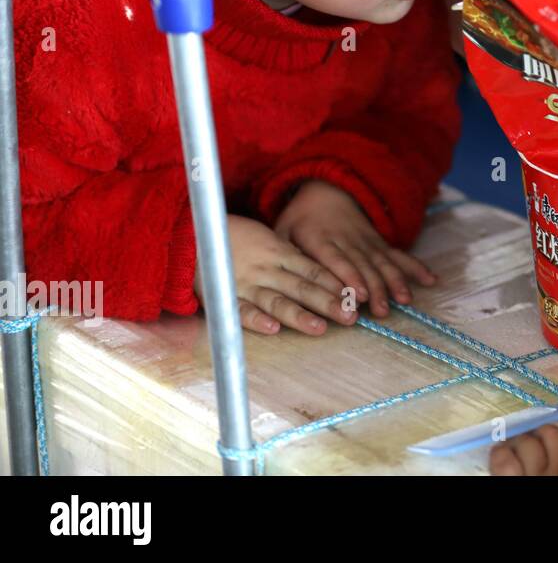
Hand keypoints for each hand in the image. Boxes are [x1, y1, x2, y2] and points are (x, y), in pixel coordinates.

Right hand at [195, 214, 354, 335]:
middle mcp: (267, 269)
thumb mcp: (271, 241)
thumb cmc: (239, 239)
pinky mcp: (224, 296)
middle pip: (302, 287)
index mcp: (281, 253)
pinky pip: (241, 310)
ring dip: (299, 315)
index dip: (336, 284)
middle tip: (351, 316)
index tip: (357, 297)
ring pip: (277, 301)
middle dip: (328, 302)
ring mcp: (246, 283)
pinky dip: (256, 319)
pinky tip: (273, 329)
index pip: (314, 271)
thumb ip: (294, 259)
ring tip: (320, 328)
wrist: (194, 233)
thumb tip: (327, 276)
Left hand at [274, 180, 435, 316]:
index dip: (349, 276)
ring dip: (396, 281)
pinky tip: (431, 280)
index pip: (335, 259)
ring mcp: (367, 241)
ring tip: (405, 300)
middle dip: (375, 288)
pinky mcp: (379, 243)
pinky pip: (399, 255)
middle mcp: (347, 240)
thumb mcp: (282, 232)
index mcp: (320, 239)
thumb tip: (285, 282)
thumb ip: (284, 255)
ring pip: (384, 262)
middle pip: (364, 265)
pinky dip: (415, 267)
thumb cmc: (299, 220)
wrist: (327, 190)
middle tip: (381, 311)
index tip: (360, 295)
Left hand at [488, 423, 557, 475]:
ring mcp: (534, 476)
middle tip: (536, 443)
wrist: (534, 551)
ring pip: (527, 442)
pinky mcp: (511, 482)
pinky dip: (500, 454)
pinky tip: (501, 456)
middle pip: (553, 435)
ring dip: (519, 444)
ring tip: (516, 452)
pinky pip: (505, 457)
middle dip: (542, 435)